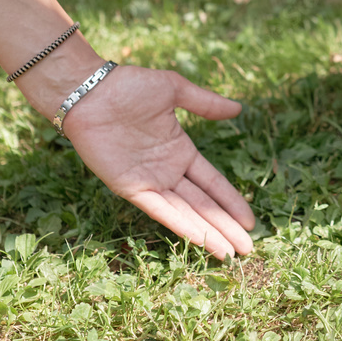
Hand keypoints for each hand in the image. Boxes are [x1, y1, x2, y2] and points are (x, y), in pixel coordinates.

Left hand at [61, 66, 254, 259]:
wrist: (91, 91)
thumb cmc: (129, 86)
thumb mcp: (175, 90)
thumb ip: (206, 104)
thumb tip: (239, 109)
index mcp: (180, 150)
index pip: (213, 183)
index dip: (232, 202)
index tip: (250, 221)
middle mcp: (167, 171)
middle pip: (204, 205)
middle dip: (226, 227)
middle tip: (248, 249)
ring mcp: (149, 182)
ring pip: (186, 213)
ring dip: (209, 233)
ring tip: (230, 254)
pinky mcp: (130, 188)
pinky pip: (160, 210)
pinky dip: (180, 225)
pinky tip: (200, 239)